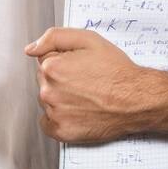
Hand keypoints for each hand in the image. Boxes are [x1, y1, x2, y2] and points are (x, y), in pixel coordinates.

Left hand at [24, 26, 150, 142]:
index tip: (80, 66)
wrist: (136, 100)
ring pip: (48, 101)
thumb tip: (30, 49)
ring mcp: (54, 113)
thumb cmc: (116, 71)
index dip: (64, 61)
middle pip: (45, 81)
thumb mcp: (89, 39)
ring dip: (61, 98)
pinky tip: (76, 111)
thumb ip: (54, 37)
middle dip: (60, 79)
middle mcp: (48, 91)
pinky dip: (59, 118)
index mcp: (51, 67)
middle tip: (85, 81)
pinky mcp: (61, 131)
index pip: (45, 60)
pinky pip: (48, 123)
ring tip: (85, 97)